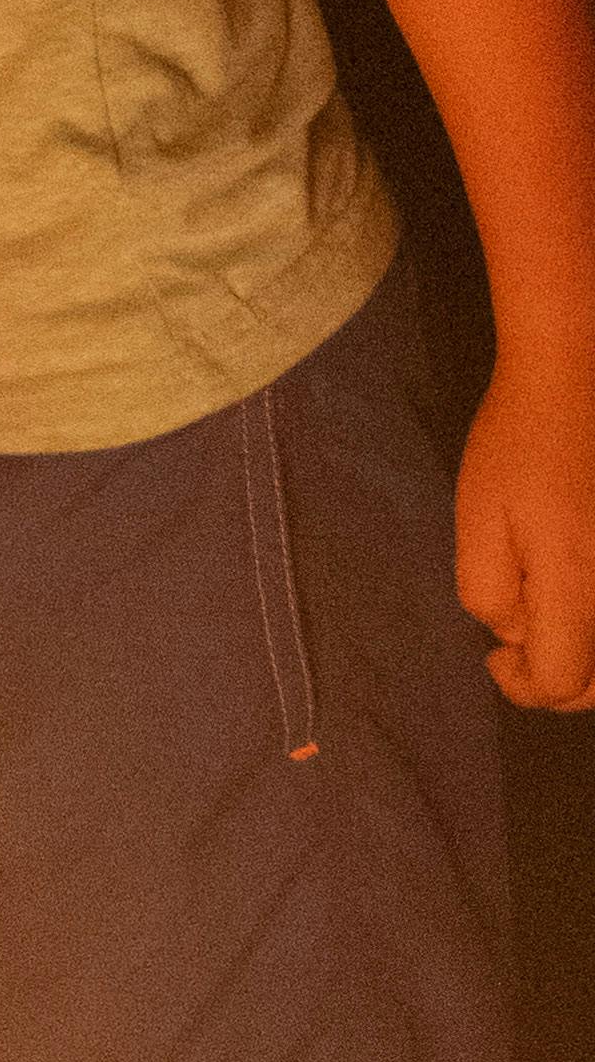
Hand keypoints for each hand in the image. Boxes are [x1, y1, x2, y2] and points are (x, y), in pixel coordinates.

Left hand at [460, 352, 594, 712]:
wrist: (579, 377)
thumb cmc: (520, 443)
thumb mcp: (478, 519)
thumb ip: (490, 593)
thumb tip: (518, 635)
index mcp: (580, 580)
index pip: (563, 682)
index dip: (521, 685)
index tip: (494, 653)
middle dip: (557, 678)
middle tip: (521, 642)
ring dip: (586, 654)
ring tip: (548, 612)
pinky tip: (577, 587)